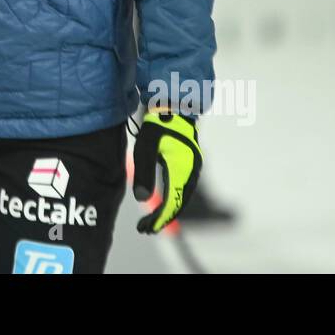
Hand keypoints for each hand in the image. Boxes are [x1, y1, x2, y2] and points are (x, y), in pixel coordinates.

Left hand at [132, 110, 201, 233]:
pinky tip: (160, 204)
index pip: (172, 202)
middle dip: (162, 219)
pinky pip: (182, 188)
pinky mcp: (189, 164)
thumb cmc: (158, 124)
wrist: (174, 105)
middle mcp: (191, 172)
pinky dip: (171, 200)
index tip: (146, 229)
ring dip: (166, 211)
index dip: (159, 218)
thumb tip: (142, 199)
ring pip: (181, 197)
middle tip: (145, 230)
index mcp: (182, 169)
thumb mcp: (146, 147)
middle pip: (178, 203)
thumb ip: (144, 172)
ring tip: (150, 222)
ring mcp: (192, 168)